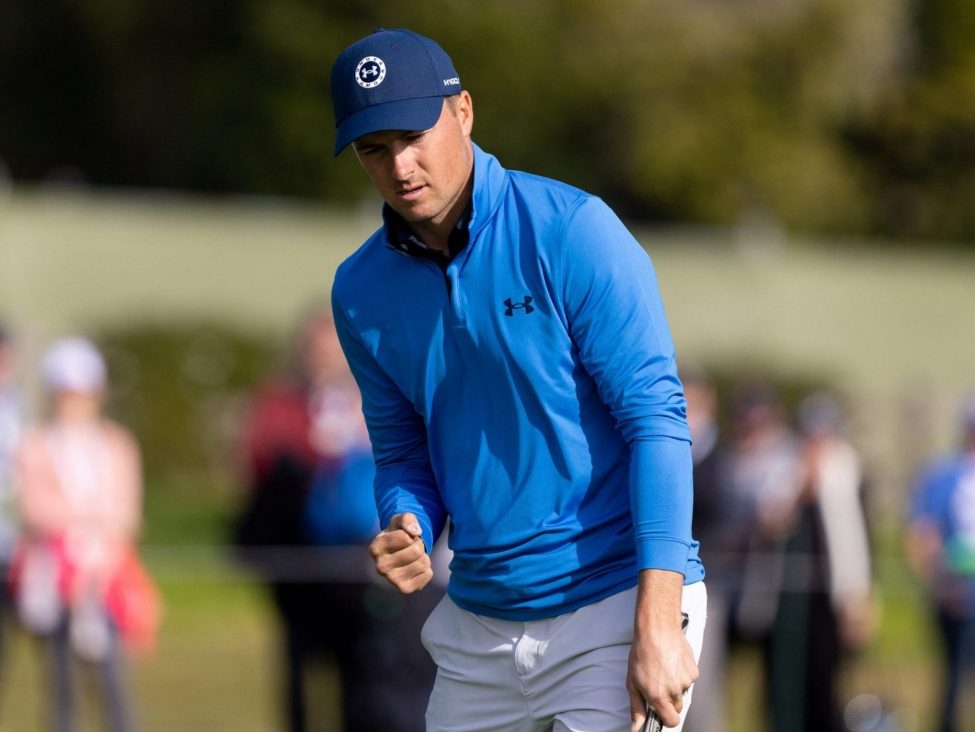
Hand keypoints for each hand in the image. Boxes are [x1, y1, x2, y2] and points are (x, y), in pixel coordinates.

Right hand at [368, 512, 432, 593]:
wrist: (400, 552)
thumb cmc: (398, 534)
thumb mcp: (400, 520)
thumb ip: (407, 520)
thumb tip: (415, 531)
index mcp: (376, 548)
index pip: (405, 537)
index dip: (411, 534)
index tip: (406, 537)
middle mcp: (380, 566)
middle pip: (416, 551)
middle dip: (419, 545)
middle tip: (413, 547)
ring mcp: (392, 580)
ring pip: (423, 563)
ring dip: (424, 557)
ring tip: (414, 557)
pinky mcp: (404, 589)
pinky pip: (427, 575)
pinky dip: (427, 569)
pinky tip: (416, 567)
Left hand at [627, 571, 697, 730]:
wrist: (657, 629)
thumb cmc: (642, 653)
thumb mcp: (632, 682)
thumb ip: (636, 708)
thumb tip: (635, 729)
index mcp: (658, 697)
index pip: (671, 722)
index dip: (666, 718)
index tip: (660, 711)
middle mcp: (674, 691)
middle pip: (677, 707)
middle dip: (669, 701)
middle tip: (658, 683)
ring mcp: (686, 681)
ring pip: (682, 692)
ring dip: (675, 686)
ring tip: (663, 668)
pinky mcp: (694, 671)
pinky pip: (689, 680)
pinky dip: (682, 675)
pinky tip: (672, 662)